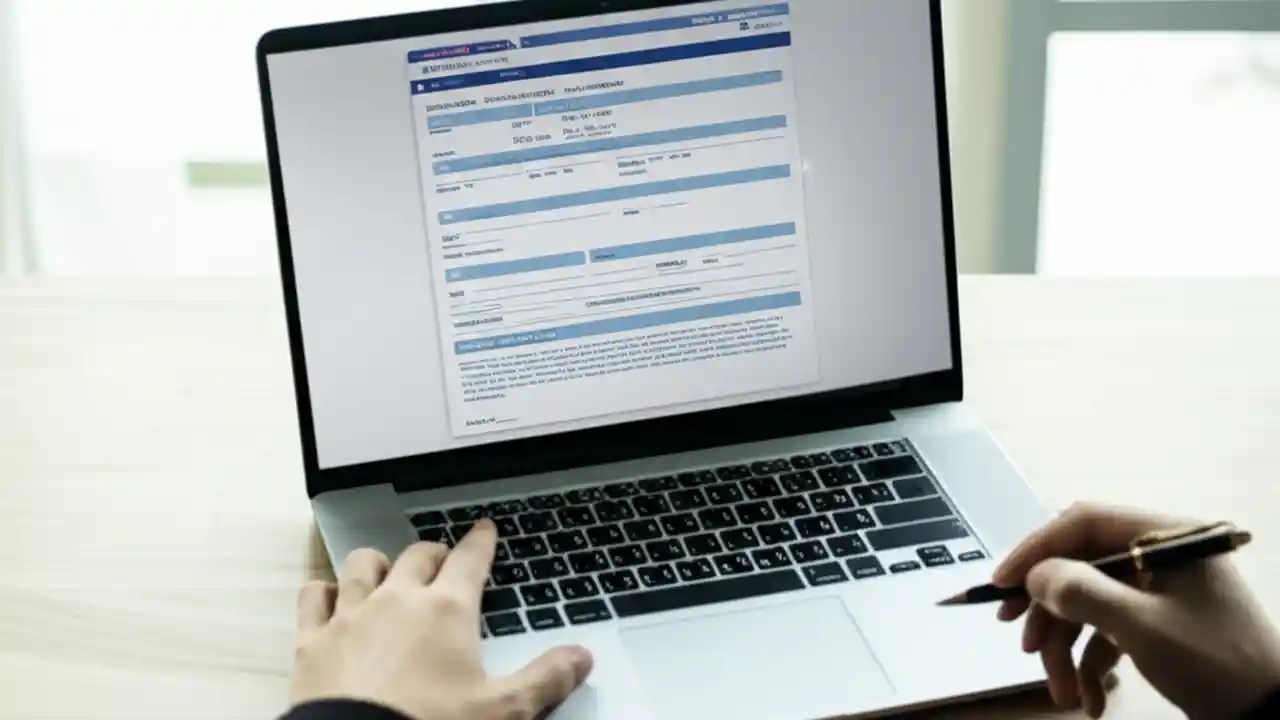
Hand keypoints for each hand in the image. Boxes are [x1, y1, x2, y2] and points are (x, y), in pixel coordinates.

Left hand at [290, 520, 593, 719]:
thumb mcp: (502, 711)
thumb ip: (545, 679)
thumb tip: (582, 657)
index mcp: (448, 610)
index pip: (470, 558)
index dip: (481, 541)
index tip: (485, 529)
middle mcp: (399, 599)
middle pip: (418, 555)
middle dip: (434, 553)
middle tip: (443, 561)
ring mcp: (352, 615)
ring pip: (363, 565)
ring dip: (378, 564)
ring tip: (386, 572)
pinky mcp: (313, 639)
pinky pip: (313, 596)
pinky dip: (322, 592)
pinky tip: (328, 597)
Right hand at [992, 503, 1279, 718]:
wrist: (1272, 716)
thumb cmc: (1216, 664)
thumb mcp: (1143, 628)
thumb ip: (1083, 593)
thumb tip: (1034, 577)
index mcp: (1166, 537)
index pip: (1084, 523)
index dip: (1036, 550)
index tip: (1001, 583)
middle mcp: (1161, 555)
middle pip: (1081, 568)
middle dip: (1049, 613)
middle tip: (1021, 640)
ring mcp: (1161, 590)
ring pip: (1090, 605)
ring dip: (1067, 649)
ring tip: (1061, 690)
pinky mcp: (1160, 623)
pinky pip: (1110, 632)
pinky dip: (1093, 665)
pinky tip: (1090, 699)